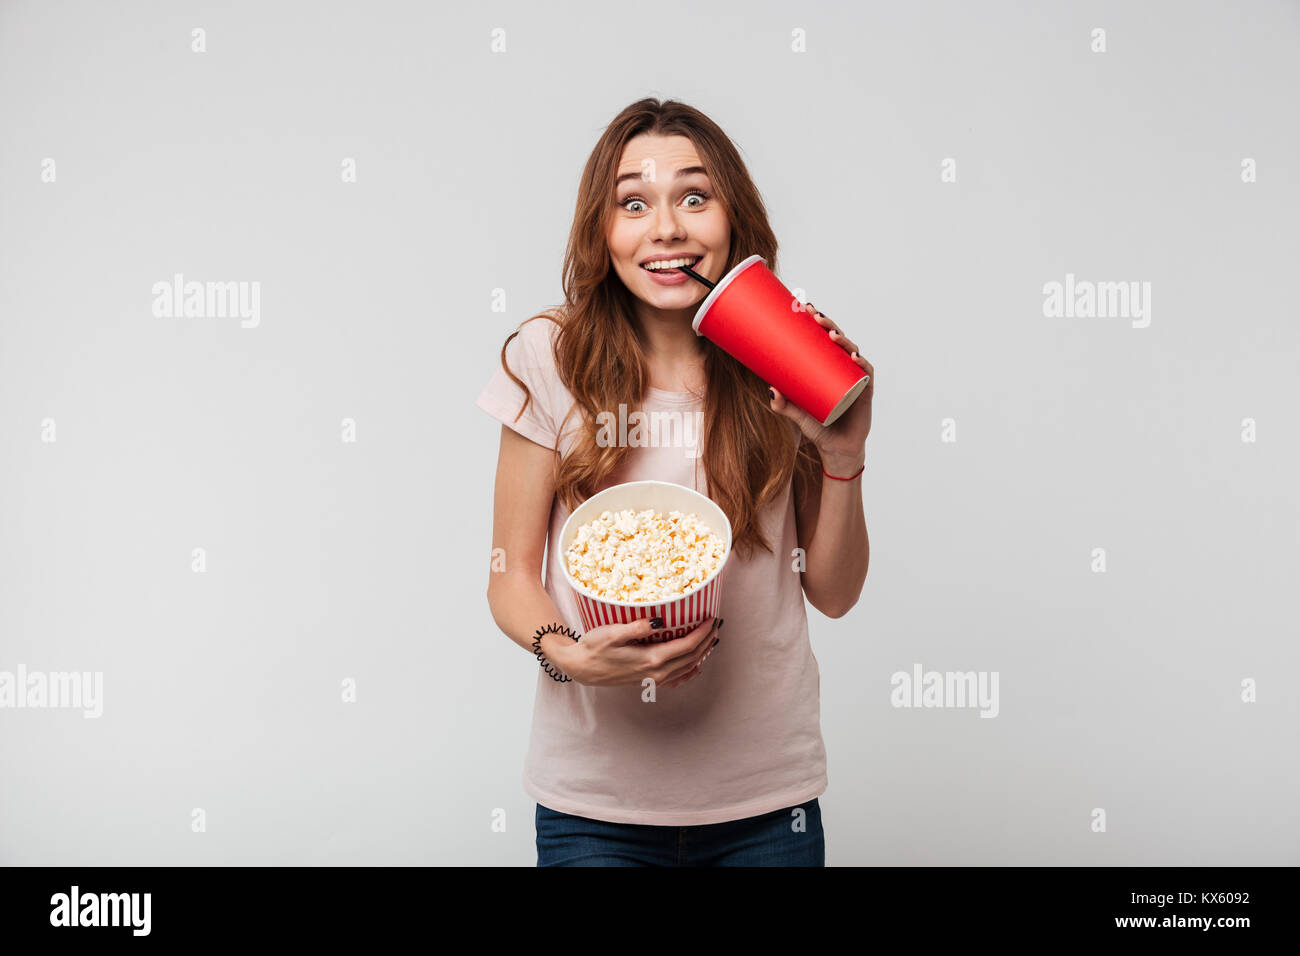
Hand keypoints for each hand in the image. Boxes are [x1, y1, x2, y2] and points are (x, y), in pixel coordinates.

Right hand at [550, 616, 721, 688]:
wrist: (581, 667)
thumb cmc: (594, 647)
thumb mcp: (612, 632)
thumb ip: (637, 627)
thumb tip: (660, 621)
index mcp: (651, 659)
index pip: (687, 645)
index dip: (703, 631)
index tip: (712, 618)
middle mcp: (656, 672)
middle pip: (692, 657)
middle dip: (708, 640)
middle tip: (717, 623)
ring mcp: (653, 679)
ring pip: (687, 667)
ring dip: (702, 653)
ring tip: (711, 639)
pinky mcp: (647, 682)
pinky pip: (677, 679)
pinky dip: (690, 671)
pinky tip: (695, 667)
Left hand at [767, 301, 873, 474]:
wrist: (836, 449)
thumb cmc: (818, 426)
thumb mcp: (796, 415)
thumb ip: (783, 405)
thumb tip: (770, 389)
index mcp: (828, 366)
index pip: (823, 338)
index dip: (817, 321)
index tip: (804, 307)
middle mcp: (842, 368)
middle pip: (838, 339)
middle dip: (828, 324)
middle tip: (815, 316)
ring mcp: (855, 378)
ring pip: (852, 352)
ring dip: (844, 340)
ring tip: (832, 335)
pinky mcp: (865, 392)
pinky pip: (866, 374)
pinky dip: (862, 364)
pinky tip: (854, 357)